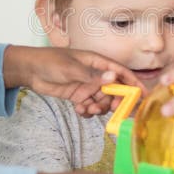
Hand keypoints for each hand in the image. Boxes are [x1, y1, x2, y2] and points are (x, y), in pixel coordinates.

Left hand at [3, 46, 144, 115]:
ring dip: (98, 108)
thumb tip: (113, 78)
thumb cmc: (50, 62)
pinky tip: (79, 110)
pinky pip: (90, 107)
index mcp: (97, 62)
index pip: (121, 73)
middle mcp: (96, 75)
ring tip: (88, 109)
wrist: (30, 70)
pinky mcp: (79, 96)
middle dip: (115, 101)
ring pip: (102, 101)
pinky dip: (87, 112)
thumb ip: (92, 76)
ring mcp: (87, 86)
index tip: (143, 96)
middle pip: (115, 91)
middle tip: (110, 109)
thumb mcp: (71, 68)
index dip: (134, 83)